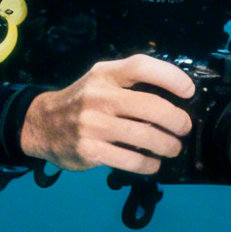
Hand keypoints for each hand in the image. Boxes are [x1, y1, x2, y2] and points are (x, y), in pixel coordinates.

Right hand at [19, 55, 194, 174]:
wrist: (42, 124)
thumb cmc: (84, 101)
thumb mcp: (101, 80)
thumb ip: (130, 83)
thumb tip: (176, 95)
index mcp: (105, 74)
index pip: (141, 67)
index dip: (171, 77)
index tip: (189, 91)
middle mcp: (98, 96)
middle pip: (150, 106)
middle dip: (176, 120)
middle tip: (184, 128)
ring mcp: (92, 124)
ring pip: (144, 136)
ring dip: (167, 145)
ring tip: (173, 148)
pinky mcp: (89, 150)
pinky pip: (130, 160)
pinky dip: (148, 164)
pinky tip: (153, 164)